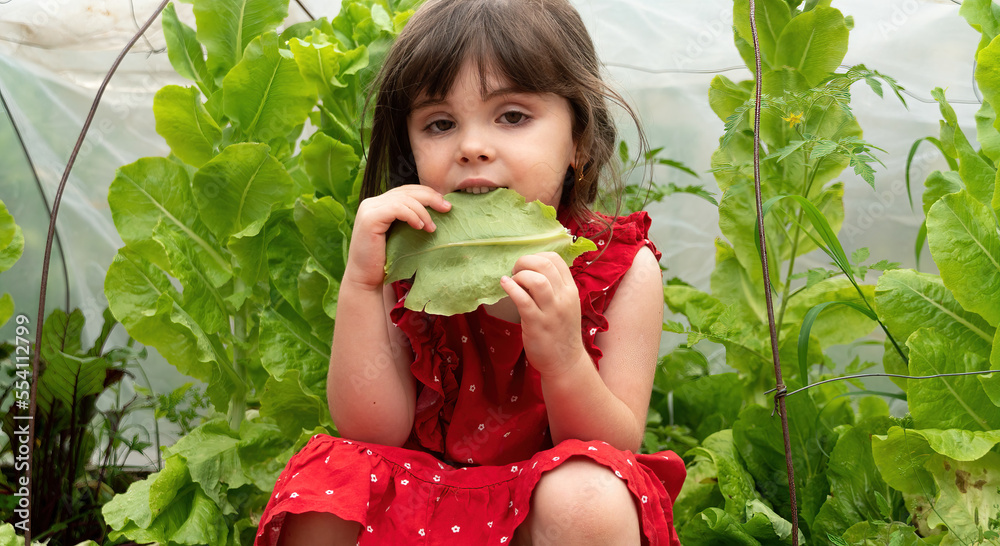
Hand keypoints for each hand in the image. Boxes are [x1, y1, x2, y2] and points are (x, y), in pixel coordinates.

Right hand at [344, 185, 451, 289]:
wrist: (365, 279)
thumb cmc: (386, 261)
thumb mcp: (401, 235)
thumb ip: (410, 219)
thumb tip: (438, 209)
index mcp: (379, 204)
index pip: (406, 190)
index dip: (427, 194)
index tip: (444, 204)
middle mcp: (372, 203)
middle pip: (406, 191)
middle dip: (430, 197)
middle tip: (447, 208)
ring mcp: (368, 209)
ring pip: (403, 198)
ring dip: (423, 211)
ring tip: (432, 227)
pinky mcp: (369, 218)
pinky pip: (396, 208)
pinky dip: (412, 215)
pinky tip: (420, 226)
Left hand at [500, 252, 588, 376]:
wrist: (565, 362)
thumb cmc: (560, 331)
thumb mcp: (564, 305)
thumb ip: (553, 288)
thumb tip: (529, 270)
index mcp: (571, 290)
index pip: (556, 259)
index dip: (536, 256)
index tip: (526, 266)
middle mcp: (564, 297)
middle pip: (545, 264)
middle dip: (525, 262)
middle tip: (515, 271)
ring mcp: (551, 311)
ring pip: (537, 280)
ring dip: (520, 275)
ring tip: (512, 281)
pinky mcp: (537, 324)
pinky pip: (523, 300)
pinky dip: (511, 288)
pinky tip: (504, 285)